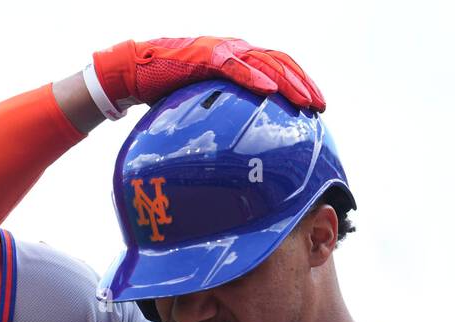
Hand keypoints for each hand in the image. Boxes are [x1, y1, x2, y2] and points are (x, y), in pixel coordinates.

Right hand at [92, 36, 325, 112]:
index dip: (300, 82)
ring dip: (286, 82)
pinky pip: (234, 67)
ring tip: (303, 100)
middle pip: (278, 62)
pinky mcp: (204, 57)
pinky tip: (269, 90)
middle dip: (302, 84)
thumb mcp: (207, 99)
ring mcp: (221, 51)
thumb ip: (228, 108)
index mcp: (238, 57)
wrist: (135, 71)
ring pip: (263, 62)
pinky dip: (253, 77)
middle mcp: (234, 50)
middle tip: (319, 106)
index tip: (317, 105)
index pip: (278, 65)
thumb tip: (244, 138)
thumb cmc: (170, 87)